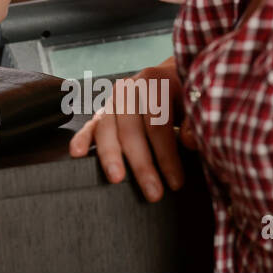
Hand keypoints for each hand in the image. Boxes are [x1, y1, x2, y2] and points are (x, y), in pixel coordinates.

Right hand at [68, 56, 195, 200]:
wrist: (170, 80)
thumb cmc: (185, 98)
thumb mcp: (195, 105)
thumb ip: (195, 123)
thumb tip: (189, 141)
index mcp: (155, 82)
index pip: (158, 123)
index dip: (166, 155)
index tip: (176, 183)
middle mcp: (129, 89)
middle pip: (131, 129)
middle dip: (141, 164)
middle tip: (153, 193)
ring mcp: (113, 100)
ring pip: (107, 128)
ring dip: (111, 155)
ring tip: (116, 178)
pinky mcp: (102, 112)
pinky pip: (91, 126)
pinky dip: (83, 139)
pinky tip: (77, 153)